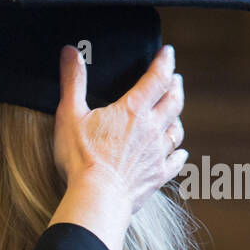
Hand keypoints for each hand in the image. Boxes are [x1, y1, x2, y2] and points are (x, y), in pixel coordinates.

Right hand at [49, 44, 185, 249]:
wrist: (98, 198)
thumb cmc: (81, 158)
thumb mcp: (69, 115)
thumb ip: (73, 82)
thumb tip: (70, 51)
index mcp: (133, 110)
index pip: (156, 78)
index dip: (164, 62)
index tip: (168, 53)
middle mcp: (152, 128)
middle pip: (173, 101)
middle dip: (175, 86)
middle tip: (176, 79)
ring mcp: (157, 154)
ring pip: (177, 130)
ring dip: (177, 118)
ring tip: (174, 113)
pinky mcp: (157, 176)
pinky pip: (176, 161)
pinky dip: (179, 153)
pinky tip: (179, 152)